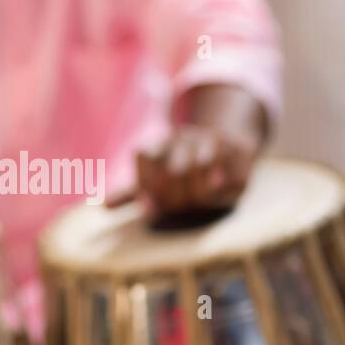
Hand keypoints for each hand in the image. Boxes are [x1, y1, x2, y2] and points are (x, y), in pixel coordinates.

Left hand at [106, 120, 262, 213]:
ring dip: (199, 194)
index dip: (147, 185)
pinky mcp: (239, 148)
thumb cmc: (183, 167)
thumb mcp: (155, 178)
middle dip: (174, 198)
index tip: (152, 206)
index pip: (144, 155)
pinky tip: (219, 193)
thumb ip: (133, 193)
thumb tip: (104, 206)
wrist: (227, 139)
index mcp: (160, 142)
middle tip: (178, 208)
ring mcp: (212, 140)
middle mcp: (183, 137)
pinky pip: (232, 175)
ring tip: (198, 202)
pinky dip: (225, 190)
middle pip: (173, 170)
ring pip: (201, 168)